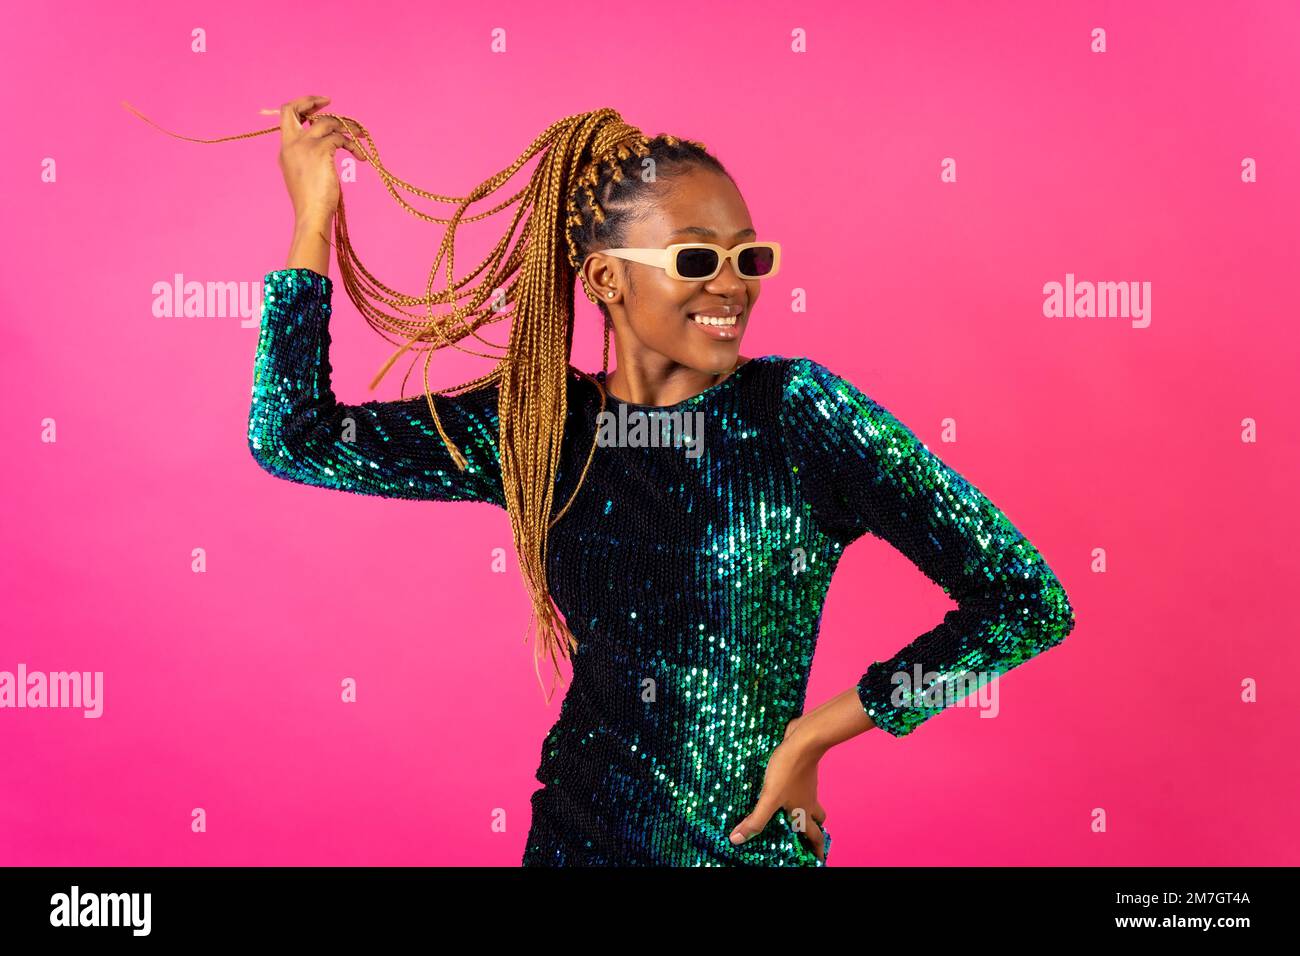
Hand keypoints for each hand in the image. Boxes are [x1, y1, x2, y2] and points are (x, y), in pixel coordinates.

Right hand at [275, 94, 368, 226]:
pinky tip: (360, 157)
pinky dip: (352, 145)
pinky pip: (340, 138)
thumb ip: (309, 155)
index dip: (301, 106)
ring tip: (360, 137)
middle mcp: (291, 144)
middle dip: (311, 100)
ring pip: (326, 122)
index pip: (285, 116)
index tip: (318, 106)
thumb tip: (330, 143)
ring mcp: (304, 146)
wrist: (312, 215)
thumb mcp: (306, 174)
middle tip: (330, 102)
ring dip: (346, 127)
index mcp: (285, 149)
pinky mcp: (320, 151)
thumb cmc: (312, 201)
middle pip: (294, 108)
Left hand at [729, 716, 829, 861]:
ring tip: (789, 812)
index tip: (818, 858)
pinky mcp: (800, 769)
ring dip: (804, 808)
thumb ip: (756, 819)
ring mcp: (806, 784)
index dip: (817, 849)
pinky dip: (795, 791)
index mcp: (803, 811)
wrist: (804, 739)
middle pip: (816, 819)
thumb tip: (738, 840)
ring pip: (810, 801)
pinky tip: (778, 786)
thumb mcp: (770, 797)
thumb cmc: (789, 769)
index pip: (814, 836)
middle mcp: (808, 800)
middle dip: (812, 829)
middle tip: (804, 835)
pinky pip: (801, 785)